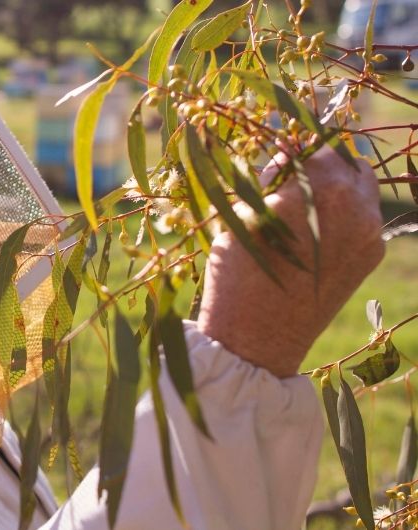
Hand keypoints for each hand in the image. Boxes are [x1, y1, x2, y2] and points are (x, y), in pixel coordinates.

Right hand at [196, 145, 384, 377]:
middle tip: (287, 185)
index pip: (312, 146)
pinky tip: (313, 236)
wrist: (255, 339)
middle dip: (316, 166)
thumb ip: (270, 181)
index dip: (288, 153)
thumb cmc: (235, 275)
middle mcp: (356, 206)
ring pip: (361, 187)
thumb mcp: (243, 217)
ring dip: (335, 187)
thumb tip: (286, 154)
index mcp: (319, 188)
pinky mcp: (370, 258)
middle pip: (345, 161)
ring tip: (303, 210)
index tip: (270, 169)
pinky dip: (344, 215)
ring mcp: (369, 234)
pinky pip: (364, 217)